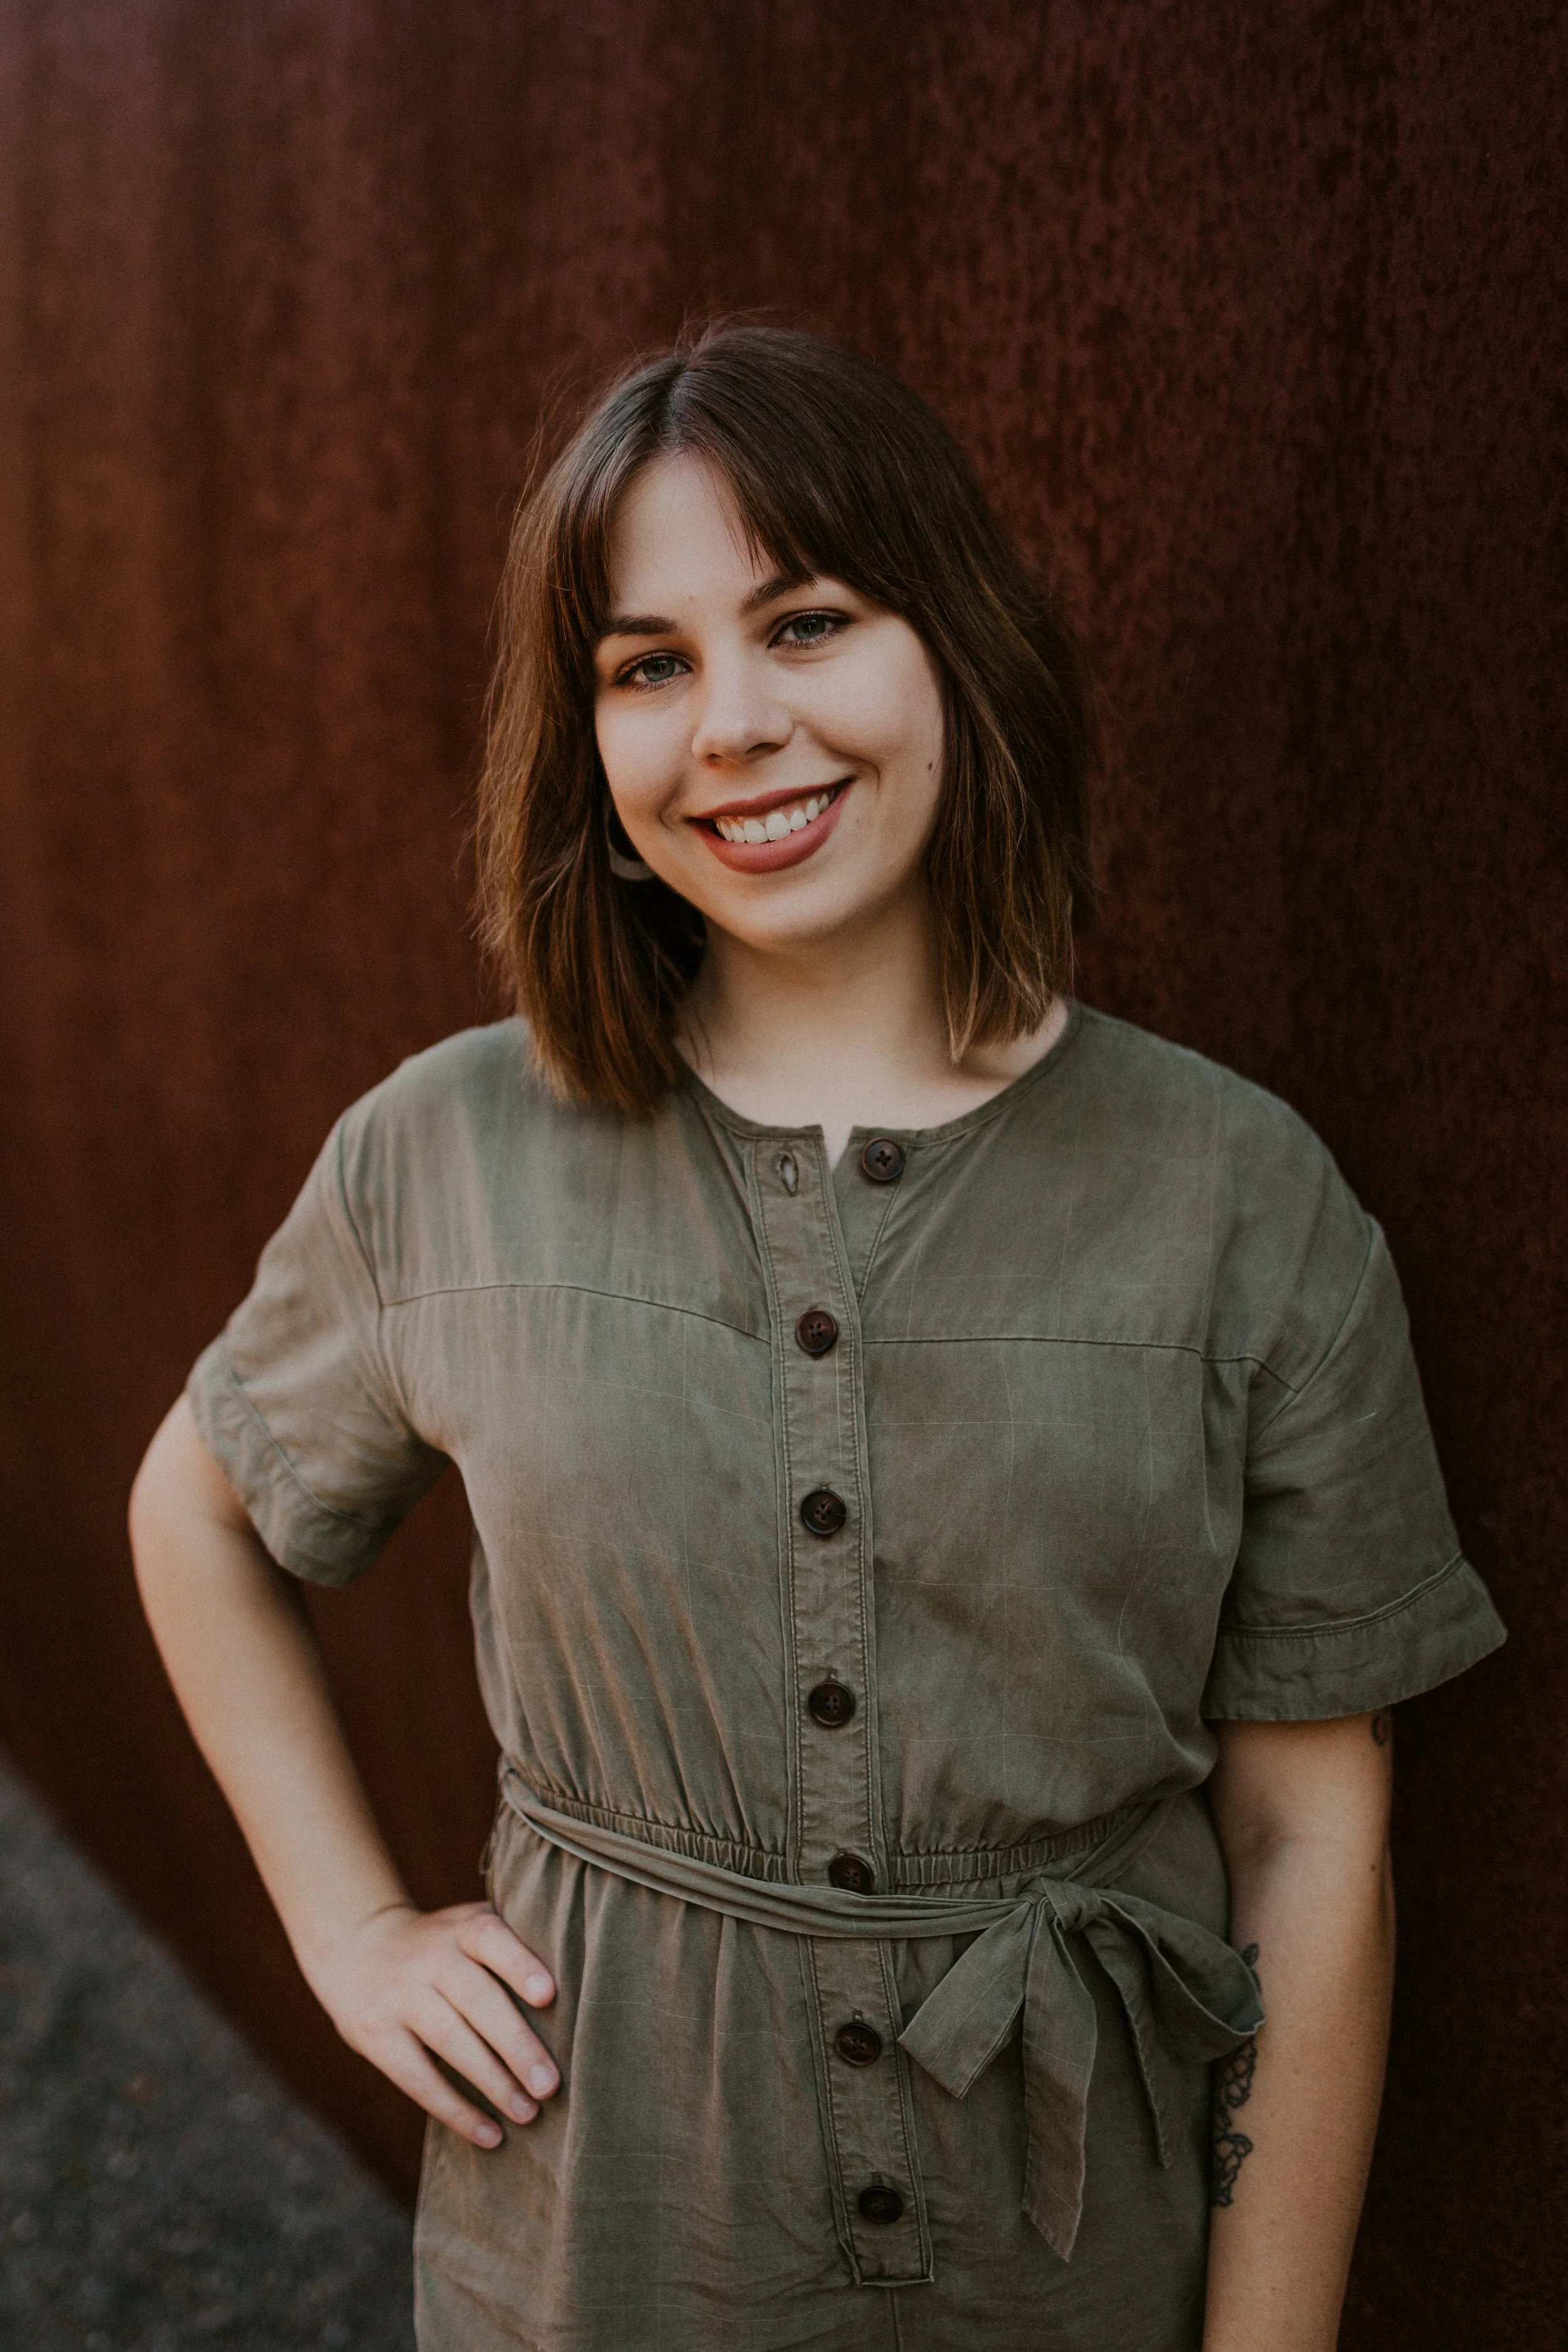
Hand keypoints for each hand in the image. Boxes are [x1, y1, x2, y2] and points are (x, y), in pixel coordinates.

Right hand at [304, 1900, 559, 2147]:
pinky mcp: (376, 2035)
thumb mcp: (468, 1928)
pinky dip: (455, 2110)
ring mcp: (400, 1996)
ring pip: (449, 2040)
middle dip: (516, 2045)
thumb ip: (512, 1950)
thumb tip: (583, 1994)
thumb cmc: (442, 1947)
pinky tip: (489, 2134)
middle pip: (476, 2000)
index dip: (519, 1964)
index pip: (490, 1938)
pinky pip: (417, 2078)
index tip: (549, 1995)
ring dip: (492, 2082)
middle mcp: (429, 1956)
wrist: (356, 1945)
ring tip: (528, 2113)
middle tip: (551, 2086)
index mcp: (462, 1928)